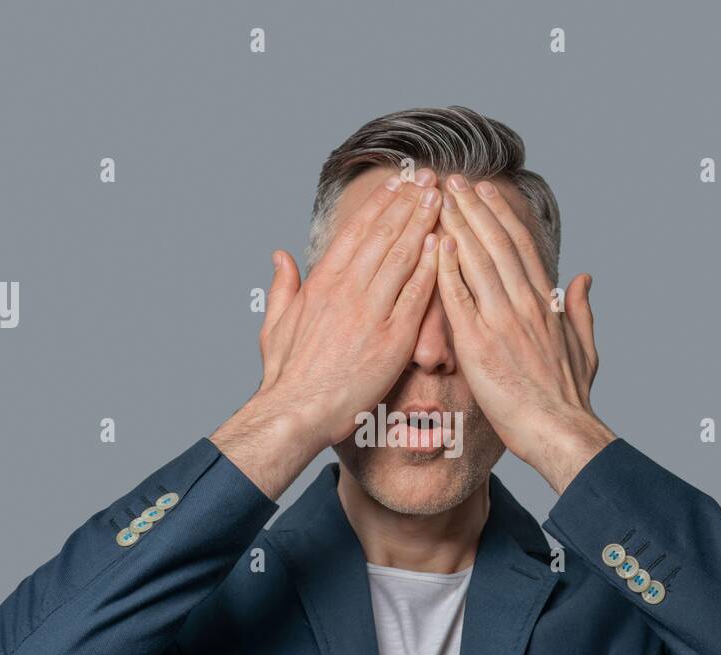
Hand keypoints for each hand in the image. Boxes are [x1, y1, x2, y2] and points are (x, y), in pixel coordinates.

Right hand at [212, 169, 442, 497]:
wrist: (297, 411)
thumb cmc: (287, 375)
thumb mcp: (276, 324)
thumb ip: (283, 286)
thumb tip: (281, 255)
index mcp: (321, 284)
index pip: (355, 233)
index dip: (379, 206)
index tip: (396, 185)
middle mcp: (347, 291)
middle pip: (383, 235)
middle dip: (408, 202)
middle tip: (429, 177)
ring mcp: (370, 313)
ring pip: (402, 256)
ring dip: (423, 223)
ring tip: (441, 197)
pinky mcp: (391, 339)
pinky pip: (416, 296)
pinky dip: (430, 267)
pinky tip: (444, 244)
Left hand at [435, 174, 615, 494]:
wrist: (560, 431)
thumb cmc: (569, 397)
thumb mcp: (585, 347)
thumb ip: (581, 309)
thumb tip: (583, 276)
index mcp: (545, 303)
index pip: (520, 246)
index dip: (500, 215)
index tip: (484, 191)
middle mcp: (524, 304)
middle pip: (496, 243)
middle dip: (473, 208)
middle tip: (452, 181)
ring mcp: (501, 322)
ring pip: (477, 261)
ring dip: (457, 225)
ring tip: (438, 198)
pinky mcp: (479, 344)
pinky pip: (458, 298)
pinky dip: (446, 268)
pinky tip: (434, 243)